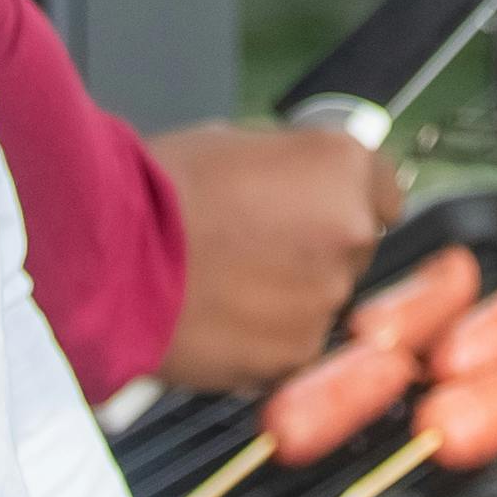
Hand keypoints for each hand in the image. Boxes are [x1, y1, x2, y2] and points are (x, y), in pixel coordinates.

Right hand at [146, 120, 410, 392]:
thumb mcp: (234, 143)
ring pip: (320, 298)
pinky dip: (264, 335)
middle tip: (255, 246)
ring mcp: (327, 297)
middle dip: (313, 248)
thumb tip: (297, 186)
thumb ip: (289, 170)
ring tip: (226, 283)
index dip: (344, 198)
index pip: (383, 188)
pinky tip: (220, 315)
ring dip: (288, 294)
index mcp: (342, 167)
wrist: (113, 256)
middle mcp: (351, 232)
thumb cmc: (158, 189)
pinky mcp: (295, 353)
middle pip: (352, 246)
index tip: (321, 207)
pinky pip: (291, 342)